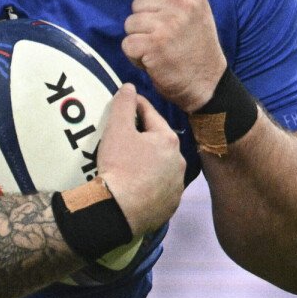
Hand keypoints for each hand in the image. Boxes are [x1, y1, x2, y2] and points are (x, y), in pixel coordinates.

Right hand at [94, 83, 185, 234]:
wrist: (119, 211)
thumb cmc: (119, 165)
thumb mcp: (117, 130)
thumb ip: (124, 105)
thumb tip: (130, 87)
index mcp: (168, 140)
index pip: (151, 115)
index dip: (136, 106)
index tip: (126, 103)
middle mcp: (179, 161)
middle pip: (158, 143)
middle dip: (144, 139)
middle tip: (125, 140)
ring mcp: (177, 186)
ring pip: (163, 167)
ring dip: (151, 164)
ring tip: (132, 166)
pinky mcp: (171, 206)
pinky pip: (161, 190)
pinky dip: (152, 186)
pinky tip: (139, 188)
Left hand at [122, 0, 226, 112]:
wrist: (207, 84)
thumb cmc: (197, 50)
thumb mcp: (197, 14)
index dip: (151, 7)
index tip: (165, 23)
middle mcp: (181, 5)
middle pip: (137, 4)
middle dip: (143, 23)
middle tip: (160, 40)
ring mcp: (167, 24)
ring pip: (130, 23)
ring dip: (138, 40)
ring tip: (156, 51)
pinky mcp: (154, 45)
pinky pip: (127, 44)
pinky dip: (134, 57)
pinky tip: (151, 62)